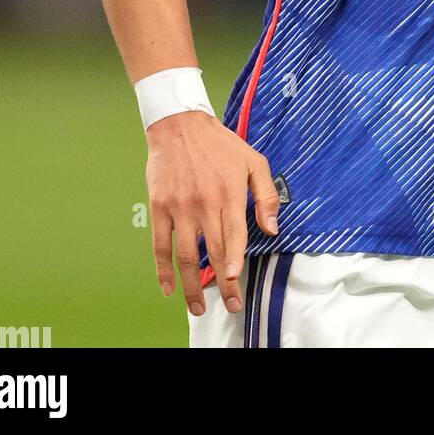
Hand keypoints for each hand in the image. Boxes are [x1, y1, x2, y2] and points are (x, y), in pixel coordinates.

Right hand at [146, 111, 279, 317]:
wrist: (181, 125)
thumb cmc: (221, 144)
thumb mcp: (254, 161)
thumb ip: (266, 196)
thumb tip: (272, 229)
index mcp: (229, 194)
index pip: (233, 236)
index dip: (232, 263)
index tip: (234, 284)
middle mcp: (204, 203)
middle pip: (212, 253)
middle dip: (220, 285)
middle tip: (229, 306)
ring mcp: (180, 207)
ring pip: (185, 256)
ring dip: (190, 286)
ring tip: (196, 308)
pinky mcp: (161, 207)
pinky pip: (160, 245)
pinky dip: (162, 270)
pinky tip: (168, 288)